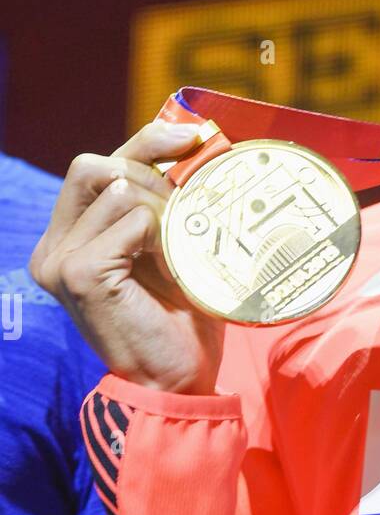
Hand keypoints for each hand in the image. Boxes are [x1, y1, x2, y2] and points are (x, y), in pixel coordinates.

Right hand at [30, 121, 226, 394]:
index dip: (144, 139)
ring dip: (162, 208)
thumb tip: (188, 139)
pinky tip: (171, 263)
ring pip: (116, 188)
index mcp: (71, 235)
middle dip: (152, 173)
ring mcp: (60, 260)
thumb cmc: (180, 315)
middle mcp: (55, 246)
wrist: (177, 378)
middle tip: (188, 206)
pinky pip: (131, 221)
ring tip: (180, 247)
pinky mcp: (79, 274)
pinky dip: (160, 233)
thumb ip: (161, 201)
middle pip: (95, 165)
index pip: (97, 164)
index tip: (190, 135)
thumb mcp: (168, 245)